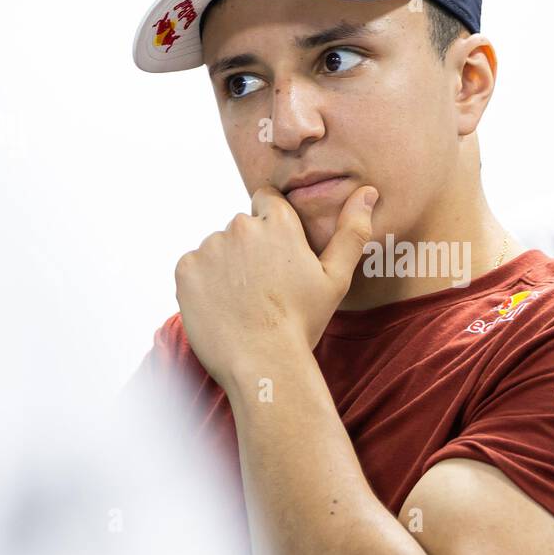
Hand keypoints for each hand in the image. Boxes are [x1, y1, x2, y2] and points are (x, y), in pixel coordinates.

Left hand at [174, 184, 377, 387]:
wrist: (262, 362)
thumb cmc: (303, 322)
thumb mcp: (336, 279)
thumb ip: (352, 231)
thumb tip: (368, 192)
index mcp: (278, 223)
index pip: (267, 200)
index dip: (272, 225)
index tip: (276, 255)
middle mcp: (241, 226)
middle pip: (242, 228)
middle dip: (250, 250)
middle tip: (264, 289)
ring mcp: (210, 247)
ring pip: (217, 249)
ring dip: (226, 267)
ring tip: (242, 302)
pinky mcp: (186, 269)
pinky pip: (194, 267)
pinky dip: (203, 283)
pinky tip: (221, 307)